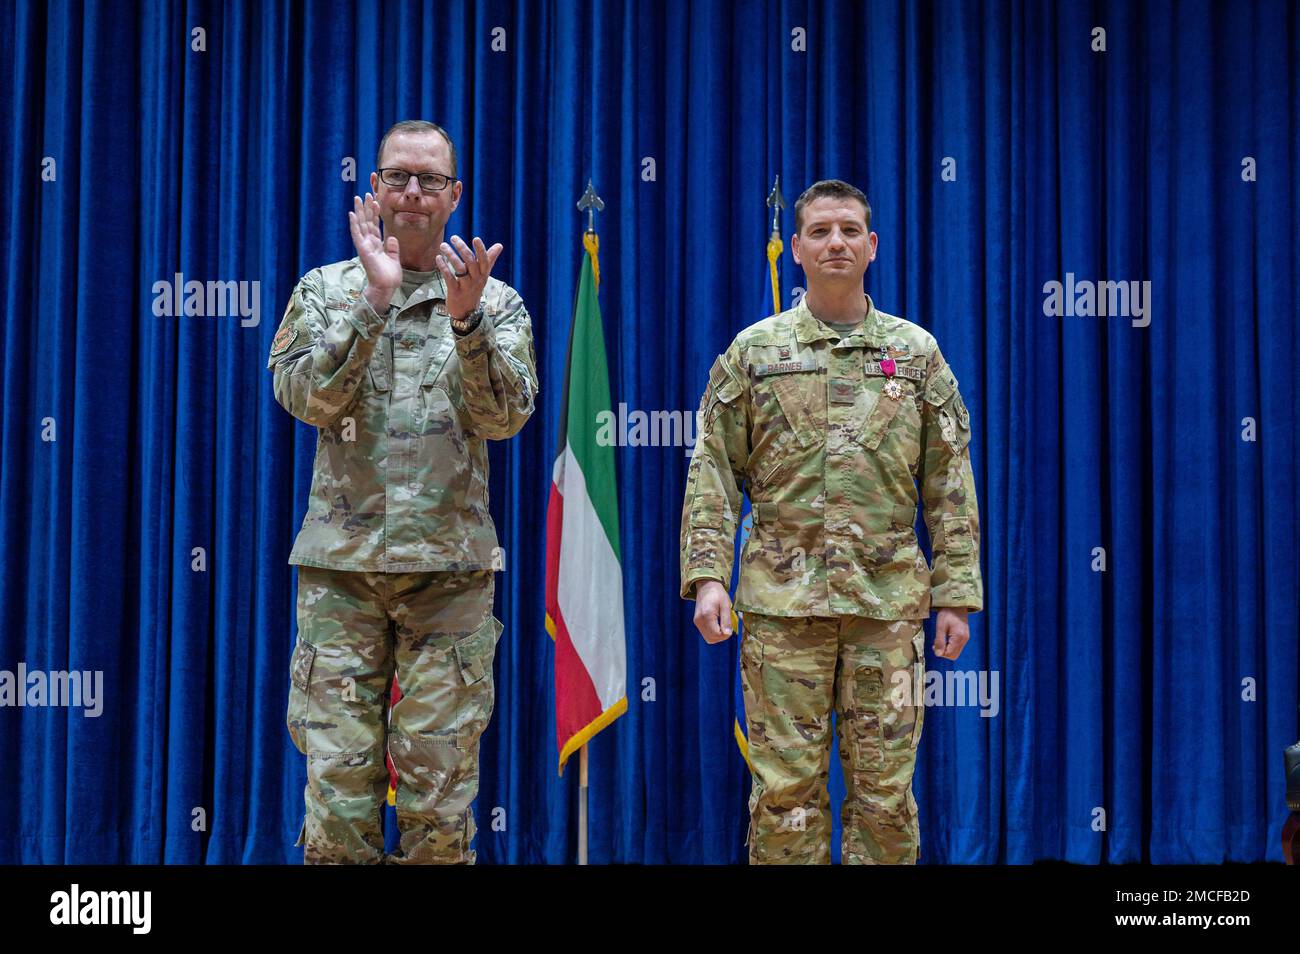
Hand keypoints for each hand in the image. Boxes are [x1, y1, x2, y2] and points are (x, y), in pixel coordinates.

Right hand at [349, 193, 401, 307]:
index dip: (375, 213)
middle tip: (366, 193)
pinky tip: (352, 214)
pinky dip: (354, 224)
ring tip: (357, 198)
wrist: (386, 287)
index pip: (374, 225)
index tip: (376, 201)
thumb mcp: (394, 259)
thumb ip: (392, 248)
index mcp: (376, 245)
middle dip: (366, 207)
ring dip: (359, 211)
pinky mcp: (362, 250)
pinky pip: (357, 235)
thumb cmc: (389, 276)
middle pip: (367, 222)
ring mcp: (365, 246)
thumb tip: (392, 238)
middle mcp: (369, 243)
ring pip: (361, 224)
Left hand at [436, 235, 503, 319]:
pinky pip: (449, 278)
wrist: (467, 312)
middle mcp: (476, 280)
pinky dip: (443, 267)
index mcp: (483, 274)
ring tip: (443, 245)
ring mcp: (466, 286)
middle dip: (462, 248)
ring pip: (460, 268)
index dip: (481, 250)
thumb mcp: (484, 275)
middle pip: (471, 262)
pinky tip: (438, 258)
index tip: (476, 238)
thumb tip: (500, 245)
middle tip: (453, 238)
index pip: (485, 260)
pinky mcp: (455, 292)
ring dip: (451, 255)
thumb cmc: (474, 289)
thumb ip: (490, 259)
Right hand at [693, 581, 733, 643]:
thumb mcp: (726, 605)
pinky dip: (713, 633)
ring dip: (717, 636)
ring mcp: (697, 622)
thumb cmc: (717, 594)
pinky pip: (706, 634)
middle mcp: (699, 620)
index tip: (730, 627)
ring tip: (722, 626)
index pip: (716, 634)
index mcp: (707, 615)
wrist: (706, 586)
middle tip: (727, 627)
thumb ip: (726, 620)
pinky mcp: (697, 622)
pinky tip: (717, 625)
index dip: (725, 634)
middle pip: (711, 639)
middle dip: (722, 636)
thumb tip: (728, 634)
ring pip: (708, 638)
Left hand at [933, 607, 970, 659]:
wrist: (957, 604)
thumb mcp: (940, 626)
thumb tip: (938, 654)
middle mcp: (964, 640)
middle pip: (953, 655)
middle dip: (943, 652)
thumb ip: (939, 641)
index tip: (934, 645)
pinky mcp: (965, 636)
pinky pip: (957, 646)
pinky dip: (950, 645)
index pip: (950, 654)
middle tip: (936, 644)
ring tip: (940, 640)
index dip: (940, 653)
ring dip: (946, 649)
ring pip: (955, 652)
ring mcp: (966, 638)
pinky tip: (945, 638)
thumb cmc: (947, 613)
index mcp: (959, 637)